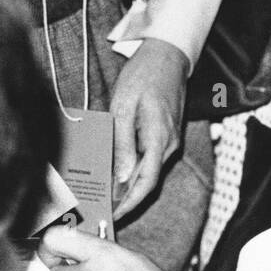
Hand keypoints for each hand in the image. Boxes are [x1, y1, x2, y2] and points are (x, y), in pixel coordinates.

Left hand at [109, 37, 188, 217]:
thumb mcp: (124, 106)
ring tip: (103, 192)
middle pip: (147, 181)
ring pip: (148, 170)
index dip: (130, 204)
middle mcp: (169, 144)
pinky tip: (116, 168)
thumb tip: (122, 177)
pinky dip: (133, 168)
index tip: (114, 216)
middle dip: (125, 198)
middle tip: (101, 208)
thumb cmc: (145, 75)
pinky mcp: (165, 135)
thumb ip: (123, 143)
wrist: (167, 54)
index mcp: (159, 139)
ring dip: (128, 183)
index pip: (147, 183)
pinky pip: (149, 158)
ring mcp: (170, 140)